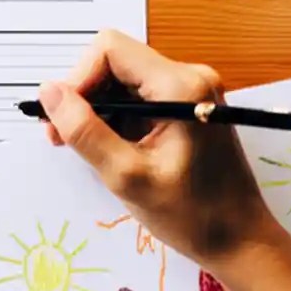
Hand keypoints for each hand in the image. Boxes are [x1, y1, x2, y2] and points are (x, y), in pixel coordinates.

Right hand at [39, 30, 289, 273]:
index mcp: (180, 86)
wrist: (241, 241)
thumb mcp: (128, 176)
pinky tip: (108, 150)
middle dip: (83, 96)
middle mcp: (188, 77)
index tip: (61, 118)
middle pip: (115, 63)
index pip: (110, 50)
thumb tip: (50, 93)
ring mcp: (190, 92)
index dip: (78, 78)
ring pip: (123, 81)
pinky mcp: (188, 107)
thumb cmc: (193, 215)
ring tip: (82, 148)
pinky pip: (139, 98)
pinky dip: (116, 120)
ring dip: (97, 110)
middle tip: (60, 137)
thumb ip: (85, 131)